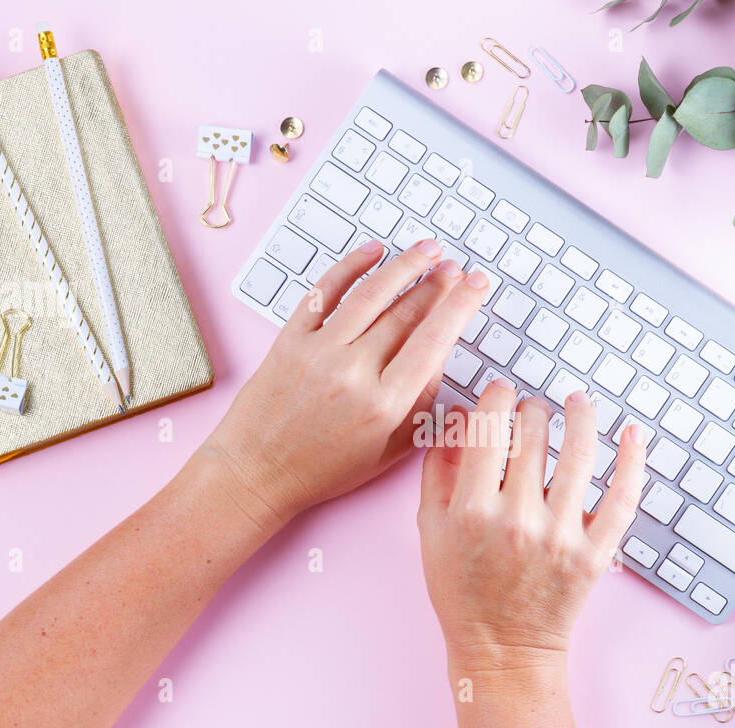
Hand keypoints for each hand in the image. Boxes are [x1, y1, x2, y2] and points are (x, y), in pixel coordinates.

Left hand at [197, 238, 487, 533]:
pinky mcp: (289, 340)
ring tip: (426, 250)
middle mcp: (352, 373)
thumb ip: (421, 404)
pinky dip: (350, 267)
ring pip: (370, 295)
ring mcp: (318, 352)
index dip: (461, 306)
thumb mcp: (389, 451)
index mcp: (384, 405)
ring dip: (403, 266)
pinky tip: (372, 252)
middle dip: (436, 284)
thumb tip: (440, 355)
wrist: (256, 471)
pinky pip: (324, 293)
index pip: (434, 341)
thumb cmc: (323, 469)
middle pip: (405, 313)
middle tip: (454, 268)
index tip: (477, 285)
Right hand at [417, 380, 646, 673]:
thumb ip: (438, 472)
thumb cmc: (462, 592)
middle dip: (532, 410)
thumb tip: (455, 419)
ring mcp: (561, 536)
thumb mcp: (431, 532)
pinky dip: (632, 462)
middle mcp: (518, 519)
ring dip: (580, 417)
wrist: (502, 651)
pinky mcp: (595, 553)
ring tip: (578, 402)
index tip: (501, 392)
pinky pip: (623, 498)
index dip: (496, 399)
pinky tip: (631, 434)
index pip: (487, 430)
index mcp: (472, 511)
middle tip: (532, 410)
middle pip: (532, 436)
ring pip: (579, 455)